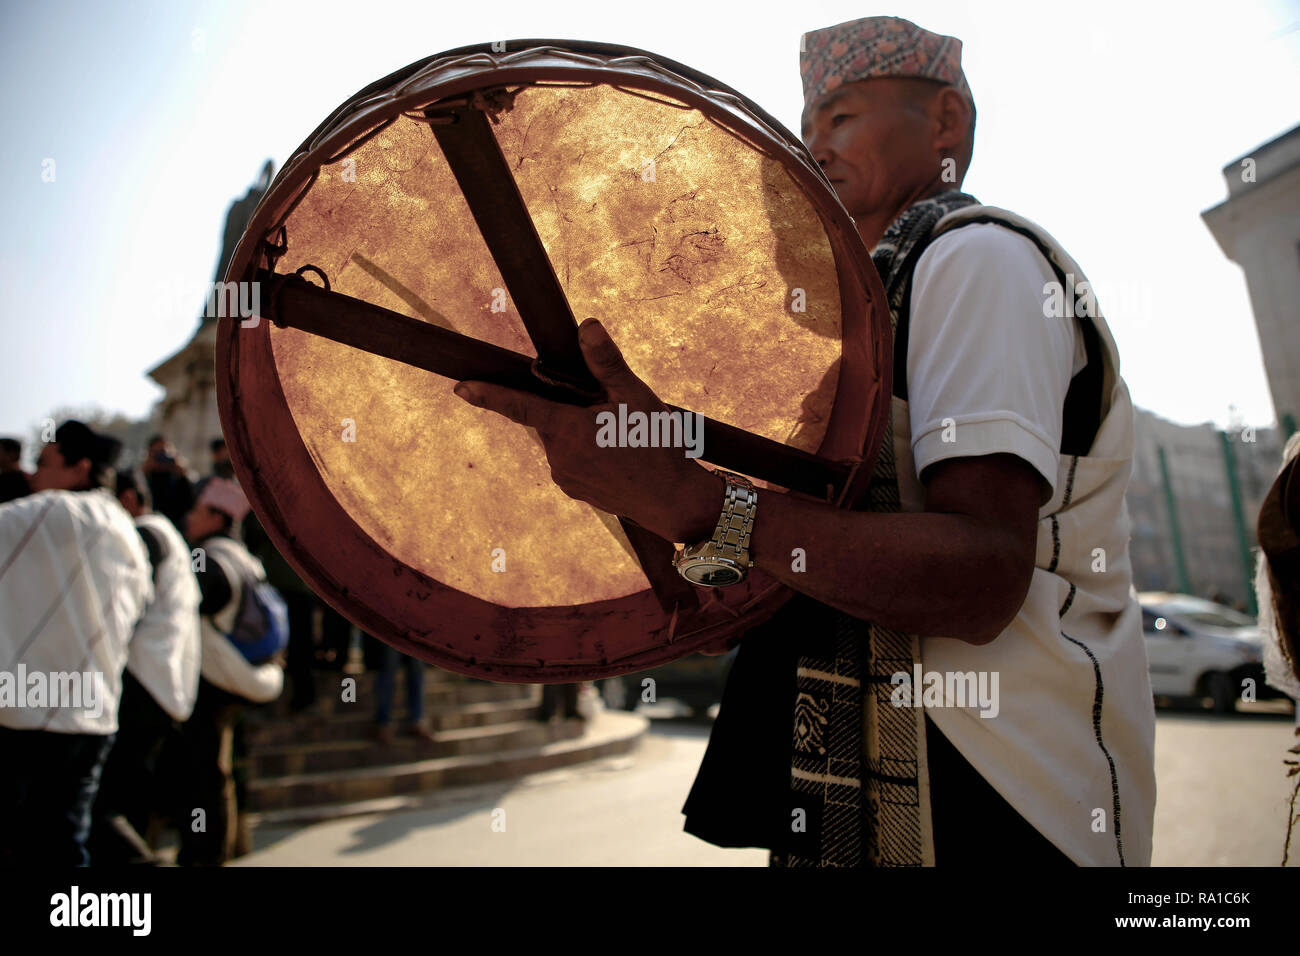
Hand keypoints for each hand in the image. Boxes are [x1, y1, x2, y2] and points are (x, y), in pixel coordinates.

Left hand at [453, 318, 721, 543]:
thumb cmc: (658, 446)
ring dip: (580, 432)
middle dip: (570, 409)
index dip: (488, 395)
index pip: (519, 406)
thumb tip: (587, 327)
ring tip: (622, 438)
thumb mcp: (636, 397)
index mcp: (569, 429)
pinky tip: (619, 455)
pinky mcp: (577, 492)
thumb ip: (606, 362)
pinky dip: (588, 452)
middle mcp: (559, 457)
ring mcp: (567, 478)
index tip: (460, 388)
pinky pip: (572, 461)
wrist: (675, 502)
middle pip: (550, 419)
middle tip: (611, 412)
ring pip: (562, 441)